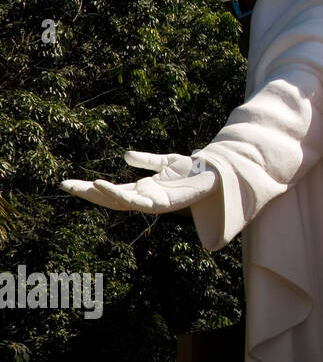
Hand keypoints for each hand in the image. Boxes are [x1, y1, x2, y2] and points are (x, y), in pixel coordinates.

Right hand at [61, 151, 217, 212]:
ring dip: (104, 196)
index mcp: (143, 189)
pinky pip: (140, 203)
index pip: (112, 191)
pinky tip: (110, 186)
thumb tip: (126, 156)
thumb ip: (147, 160)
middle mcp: (145, 198)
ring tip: (87, 185)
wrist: (215, 172)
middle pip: (112, 199)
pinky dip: (123, 196)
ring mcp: (154, 203)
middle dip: (90, 194)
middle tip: (67, 185)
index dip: (92, 188)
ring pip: (123, 203)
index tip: (69, 183)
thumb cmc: (192, 170)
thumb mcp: (165, 162)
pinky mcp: (165, 205)